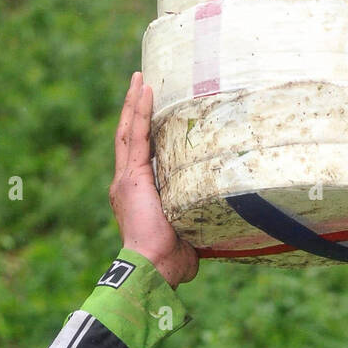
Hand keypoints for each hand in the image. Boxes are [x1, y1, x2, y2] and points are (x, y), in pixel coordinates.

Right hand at [109, 71, 199, 286]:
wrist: (153, 268)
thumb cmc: (170, 261)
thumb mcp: (187, 232)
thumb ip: (196, 218)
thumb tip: (220, 218)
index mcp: (136, 195)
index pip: (138, 156)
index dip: (142, 132)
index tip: (149, 111)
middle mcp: (126, 183)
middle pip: (129, 137)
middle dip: (134, 110)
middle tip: (141, 83)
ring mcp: (127, 179)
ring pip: (129, 132)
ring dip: (134, 103)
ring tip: (141, 79)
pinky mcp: (132, 177)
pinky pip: (136, 137)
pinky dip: (140, 112)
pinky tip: (144, 91)